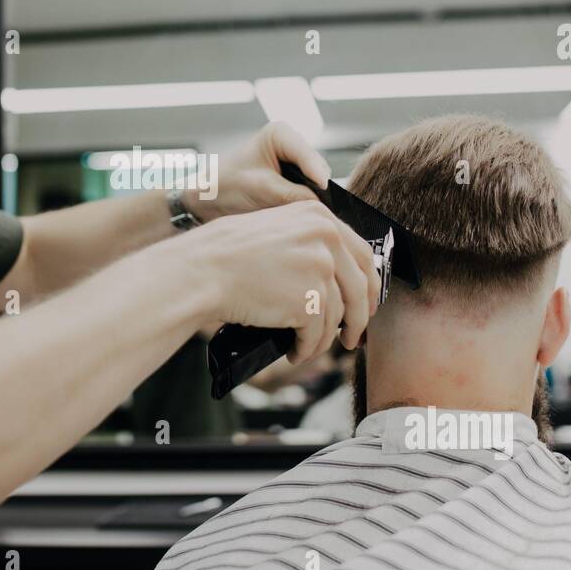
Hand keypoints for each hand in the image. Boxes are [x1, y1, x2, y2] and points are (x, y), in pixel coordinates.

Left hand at [182, 121, 331, 222]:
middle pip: (316, 167)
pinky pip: (309, 190)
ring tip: (314, 213)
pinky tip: (306, 213)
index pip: (306, 154)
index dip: (316, 173)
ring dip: (314, 196)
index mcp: (280, 134)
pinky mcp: (293, 178)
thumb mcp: (261, 190)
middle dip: (318, 187)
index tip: (325, 191)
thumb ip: (292, 195)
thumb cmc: (226, 186)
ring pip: (315, 180)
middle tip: (322, 209)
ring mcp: (293, 161)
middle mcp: (291, 143)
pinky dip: (307, 201)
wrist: (207, 198)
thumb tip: (322, 205)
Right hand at [185, 200, 382, 362]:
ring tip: (307, 347)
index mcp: (319, 216)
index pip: (363, 254)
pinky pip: (317, 334)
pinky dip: (306, 349)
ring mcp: (319, 269)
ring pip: (337, 316)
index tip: (366, 303)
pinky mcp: (309, 301)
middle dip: (358, 318)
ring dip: (324, 339)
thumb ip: (309, 241)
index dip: (368, 285)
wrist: (202, 271)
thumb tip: (337, 272)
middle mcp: (326, 238)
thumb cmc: (226, 253)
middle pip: (359, 288)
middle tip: (352, 336)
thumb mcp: (276, 229)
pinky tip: (294, 352)